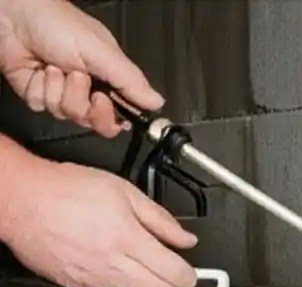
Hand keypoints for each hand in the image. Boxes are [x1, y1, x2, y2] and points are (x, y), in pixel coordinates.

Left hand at [0, 0, 162, 136]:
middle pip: (94, 121)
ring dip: (59, 90)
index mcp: (109, 78)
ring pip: (67, 115)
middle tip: (78, 79)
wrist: (13, 19)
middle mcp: (87, 89)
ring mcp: (62, 93)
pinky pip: (43, 108)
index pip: (122, 114)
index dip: (114, 116)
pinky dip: (40, 90)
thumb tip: (157, 102)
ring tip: (54, 66)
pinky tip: (38, 71)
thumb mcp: (101, 51)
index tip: (104, 101)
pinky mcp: (38, 95)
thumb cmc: (57, 24)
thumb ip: (130, 80)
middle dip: (83, 103)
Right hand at [0, 158, 196, 286]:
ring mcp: (94, 280)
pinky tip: (113, 270)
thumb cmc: (66, 190)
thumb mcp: (124, 191)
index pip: (176, 275)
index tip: (189, 274)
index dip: (190, 278)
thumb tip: (185, 239)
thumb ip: (160, 219)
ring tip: (143, 275)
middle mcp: (113, 265)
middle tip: (173, 285)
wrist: (21, 200)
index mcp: (129, 239)